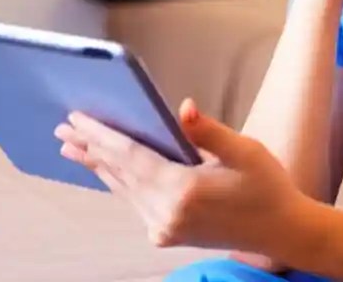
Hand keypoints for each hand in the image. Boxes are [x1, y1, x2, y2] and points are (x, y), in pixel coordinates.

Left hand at [55, 99, 305, 253]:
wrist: (280, 231)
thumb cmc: (266, 186)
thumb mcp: (244, 151)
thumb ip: (208, 132)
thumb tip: (182, 108)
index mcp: (183, 190)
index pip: (130, 156)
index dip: (102, 135)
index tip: (78, 118)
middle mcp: (166, 214)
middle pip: (118, 173)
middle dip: (90, 149)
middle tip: (63, 128)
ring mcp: (164, 228)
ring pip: (122, 189)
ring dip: (98, 166)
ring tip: (73, 146)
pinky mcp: (166, 234)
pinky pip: (133, 202)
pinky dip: (117, 182)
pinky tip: (105, 170)